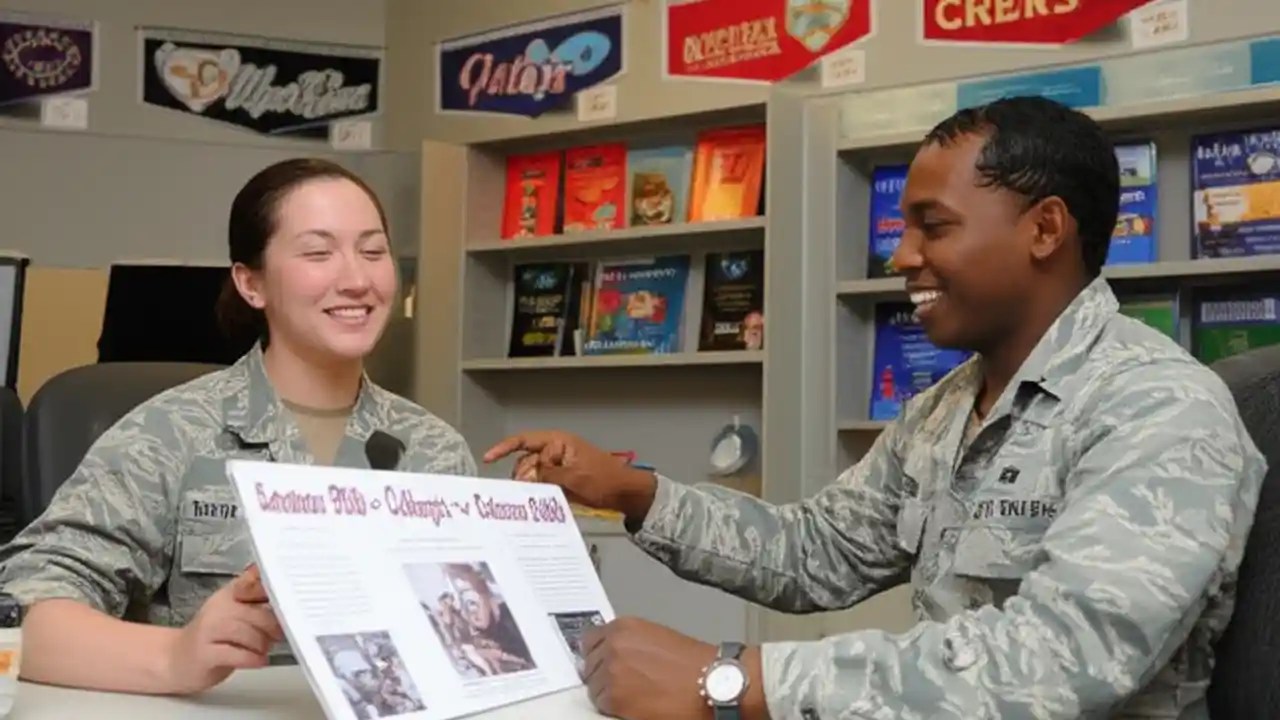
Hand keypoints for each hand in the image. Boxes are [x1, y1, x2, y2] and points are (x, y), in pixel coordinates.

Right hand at [162, 564, 284, 693]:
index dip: (272, 589)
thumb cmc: (211, 637)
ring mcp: (208, 630)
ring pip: (247, 633)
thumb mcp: (235, 613)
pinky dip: (252, 659)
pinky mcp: (204, 653)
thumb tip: (289, 594)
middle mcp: (217, 608)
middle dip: (273, 627)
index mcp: (229, 594)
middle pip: (256, 613)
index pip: (253, 582)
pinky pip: (235, 654)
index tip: (287, 599)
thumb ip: (259, 603)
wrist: (175, 659)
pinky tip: (259, 660)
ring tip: (264, 650)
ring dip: (262, 644)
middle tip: (278, 635)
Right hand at [482, 430, 656, 520]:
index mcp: (559, 442)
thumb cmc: (605, 480)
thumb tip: (525, 477)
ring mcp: (559, 467)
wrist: (626, 494)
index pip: (525, 441)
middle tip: (523, 492)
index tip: (488, 458)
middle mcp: (556, 452)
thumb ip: (547, 475)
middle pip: (526, 461)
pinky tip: (535, 506)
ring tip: (532, 500)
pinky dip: (539, 494)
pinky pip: (543, 486)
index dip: (505, 448)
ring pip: (533, 476)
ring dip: (530, 487)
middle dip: (521, 475)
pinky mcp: (562, 482)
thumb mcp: (575, 477)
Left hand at [581, 617, 730, 719]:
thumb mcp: (655, 638)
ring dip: (608, 693)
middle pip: (589, 666)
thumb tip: (610, 655)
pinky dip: (614, 708)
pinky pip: (602, 706)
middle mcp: (613, 647)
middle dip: (602, 675)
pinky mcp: (615, 699)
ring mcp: (611, 673)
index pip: (589, 640)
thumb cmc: (693, 664)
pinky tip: (636, 705)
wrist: (711, 684)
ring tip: (635, 695)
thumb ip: (628, 643)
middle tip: (624, 684)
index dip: (597, 654)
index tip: (602, 662)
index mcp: (623, 628)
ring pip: (594, 688)